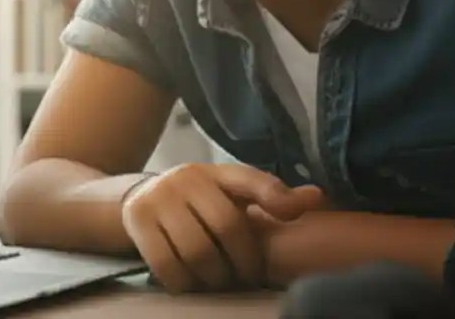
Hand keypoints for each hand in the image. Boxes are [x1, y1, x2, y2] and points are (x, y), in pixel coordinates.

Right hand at [121, 164, 325, 292]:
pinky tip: (192, 283)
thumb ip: (271, 197)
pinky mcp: (138, 220)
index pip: (251, 180)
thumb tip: (317, 197)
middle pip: (228, 226)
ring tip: (220, 282)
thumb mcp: (231, 194)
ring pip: (197, 250)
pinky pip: (166, 263)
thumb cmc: (199, 202)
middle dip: (243, 261)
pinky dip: (184, 282)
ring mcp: (160, 197)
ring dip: (214, 276)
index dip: (276, 195)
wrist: (139, 198)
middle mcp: (187, 178)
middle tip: (247, 277)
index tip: (295, 211)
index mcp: (217, 172)